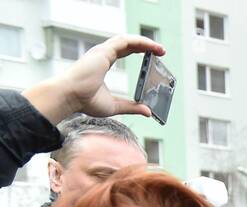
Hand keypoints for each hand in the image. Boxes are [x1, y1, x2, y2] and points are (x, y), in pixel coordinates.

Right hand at [23, 34, 165, 124]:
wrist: (70, 97)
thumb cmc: (85, 101)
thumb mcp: (115, 106)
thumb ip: (131, 106)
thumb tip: (148, 111)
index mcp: (103, 64)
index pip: (123, 52)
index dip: (138, 51)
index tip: (153, 56)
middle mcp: (102, 55)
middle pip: (127, 44)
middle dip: (145, 45)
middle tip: (161, 51)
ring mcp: (102, 52)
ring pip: (127, 40)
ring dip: (145, 42)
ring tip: (160, 49)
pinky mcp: (104, 52)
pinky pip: (125, 41)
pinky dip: (139, 42)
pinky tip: (151, 46)